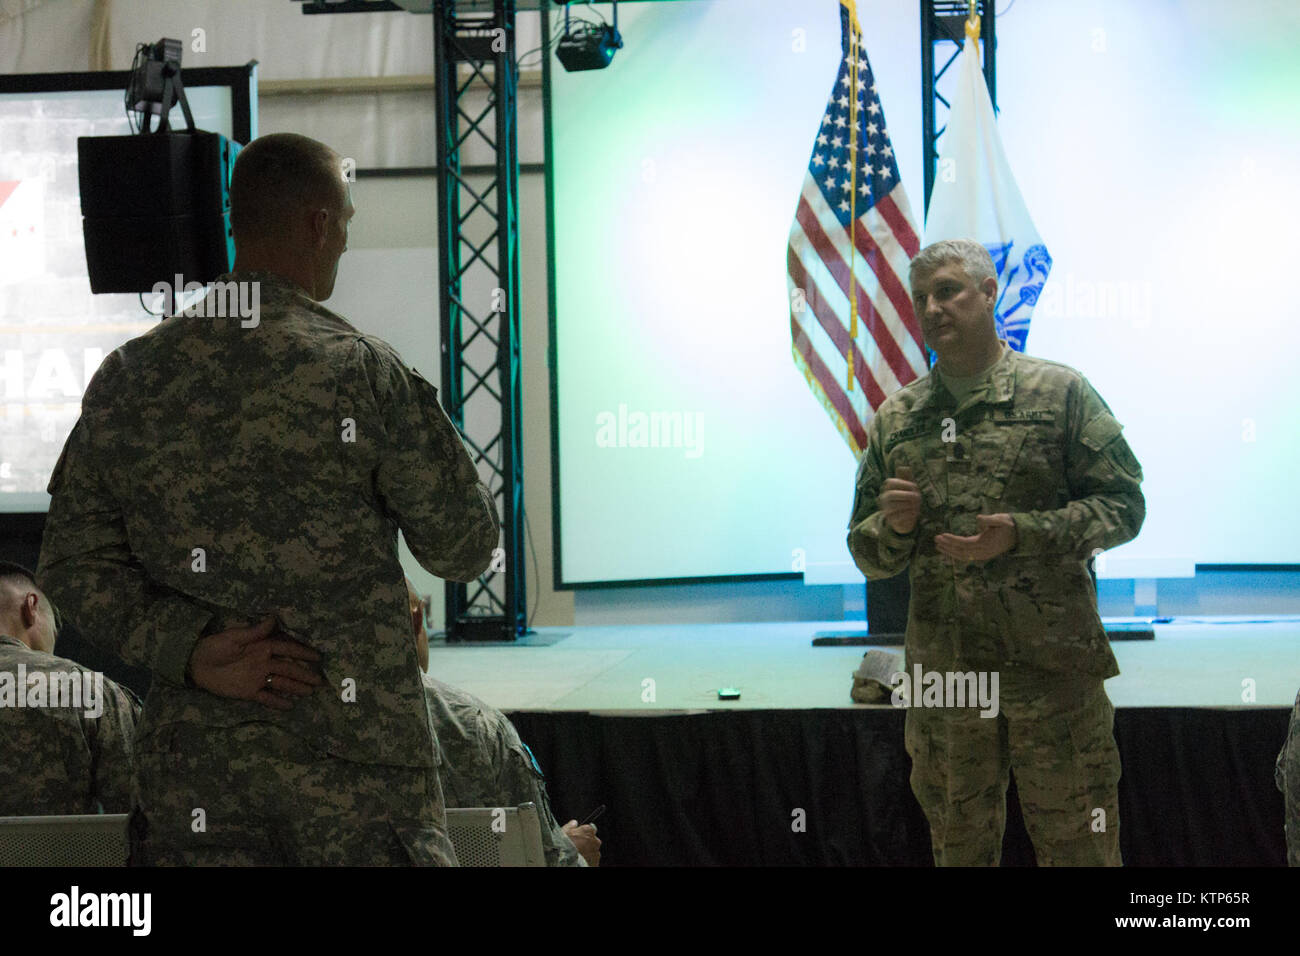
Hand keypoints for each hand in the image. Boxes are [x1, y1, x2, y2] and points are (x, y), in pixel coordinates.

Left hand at [187, 615, 324, 710]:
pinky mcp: (249, 691)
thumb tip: (273, 618)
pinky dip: (277, 702)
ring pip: (281, 683)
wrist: (195, 664)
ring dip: (296, 687)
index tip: (318, 657)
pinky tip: (290, 706)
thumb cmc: (214, 647)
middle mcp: (264, 663)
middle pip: (288, 669)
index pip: (287, 650)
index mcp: (262, 647)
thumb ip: (254, 632)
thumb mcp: (233, 637)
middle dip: (304, 674)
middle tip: (320, 681)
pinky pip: (266, 697)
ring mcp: (258, 678)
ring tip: (311, 692)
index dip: (302, 653)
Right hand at [562, 820, 600, 866]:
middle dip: (585, 843)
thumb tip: (574, 823)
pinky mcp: (596, 862)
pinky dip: (587, 860)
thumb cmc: (564, 847)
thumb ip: (570, 826)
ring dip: (586, 852)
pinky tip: (580, 861)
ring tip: (576, 856)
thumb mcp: (563, 832)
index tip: (575, 837)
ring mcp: (596, 852)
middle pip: (591, 840)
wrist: (567, 863)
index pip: (588, 829)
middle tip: (575, 847)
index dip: (581, 833)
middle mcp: (595, 840)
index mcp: (588, 830)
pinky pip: (592, 859)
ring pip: (592, 850)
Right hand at [880, 465, 920, 533]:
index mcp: (887, 488)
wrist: (906, 519)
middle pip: (891, 495)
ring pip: (895, 506)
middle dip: (906, 495)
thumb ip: (907, 476)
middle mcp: (884, 498)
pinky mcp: (891, 520)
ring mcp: (886, 509)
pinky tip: (914, 513)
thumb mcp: (909, 486)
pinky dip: (909, 515)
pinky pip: (899, 517)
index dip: (904, 484)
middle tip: (918, 497)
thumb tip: (904, 467)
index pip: (890, 483)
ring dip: (909, 505)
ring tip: (917, 506)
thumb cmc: (909, 499)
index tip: (915, 487)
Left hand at [934, 513, 1017, 563]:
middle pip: (961, 551)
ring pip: (963, 556)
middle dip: (947, 546)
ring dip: (950, 552)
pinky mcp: (983, 555)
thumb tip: (978, 518)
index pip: (964, 543)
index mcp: (985, 543)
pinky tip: (948, 551)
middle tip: (935, 539)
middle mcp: (983, 552)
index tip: (942, 535)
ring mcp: (983, 555)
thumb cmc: (1008, 525)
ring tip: (938, 546)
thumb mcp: (1001, 519)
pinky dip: (956, 554)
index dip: (952, 540)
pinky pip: (967, 557)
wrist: (1019, 535)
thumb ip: (989, 519)